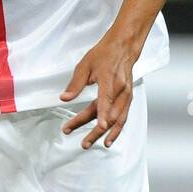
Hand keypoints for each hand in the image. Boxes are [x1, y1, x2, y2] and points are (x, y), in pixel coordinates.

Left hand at [59, 33, 137, 148]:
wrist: (123, 47)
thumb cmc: (104, 54)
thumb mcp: (85, 65)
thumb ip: (75, 84)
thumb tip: (64, 98)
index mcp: (110, 81)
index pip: (106, 100)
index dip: (102, 115)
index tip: (99, 127)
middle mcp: (121, 90)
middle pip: (109, 115)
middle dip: (95, 131)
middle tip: (83, 143)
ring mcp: (126, 95)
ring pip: (118, 120)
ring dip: (106, 134)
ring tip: (96, 144)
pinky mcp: (127, 99)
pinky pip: (123, 117)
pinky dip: (117, 130)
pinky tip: (108, 138)